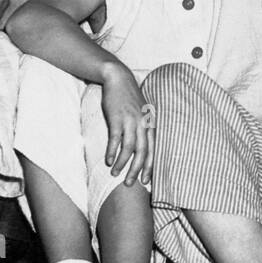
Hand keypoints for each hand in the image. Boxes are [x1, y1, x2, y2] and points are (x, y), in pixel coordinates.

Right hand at [101, 68, 152, 185]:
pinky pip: (115, 139)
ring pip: (129, 148)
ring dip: (122, 163)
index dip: (150, 166)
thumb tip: (140, 147)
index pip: (153, 149)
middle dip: (137, 170)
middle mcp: (143, 123)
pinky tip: (107, 161)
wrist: (118, 78)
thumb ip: (142, 128)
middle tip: (130, 183)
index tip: (147, 181)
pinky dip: (112, 151)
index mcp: (150, 123)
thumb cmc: (128, 98)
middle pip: (143, 152)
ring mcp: (130, 121)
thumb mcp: (141, 112)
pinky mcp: (117, 118)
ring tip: (114, 174)